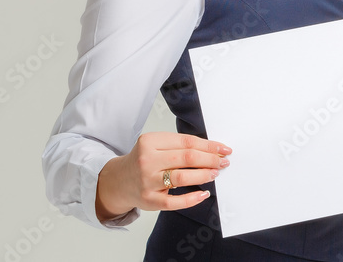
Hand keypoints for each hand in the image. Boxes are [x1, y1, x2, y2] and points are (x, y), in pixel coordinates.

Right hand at [95, 131, 231, 222]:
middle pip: (187, 157)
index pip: (186, 141)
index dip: (208, 145)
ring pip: (182, 177)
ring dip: (204, 175)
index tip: (223, 149)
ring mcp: (148, 181)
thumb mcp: (155, 145)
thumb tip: (211, 149)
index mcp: (150, 141)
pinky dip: (192, 198)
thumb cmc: (143, 161)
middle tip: (223, 162)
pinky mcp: (150, 200)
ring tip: (215, 173)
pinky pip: (174, 201)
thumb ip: (178, 145)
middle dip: (210, 159)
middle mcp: (147, 160)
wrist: (119, 181)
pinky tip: (203, 194)